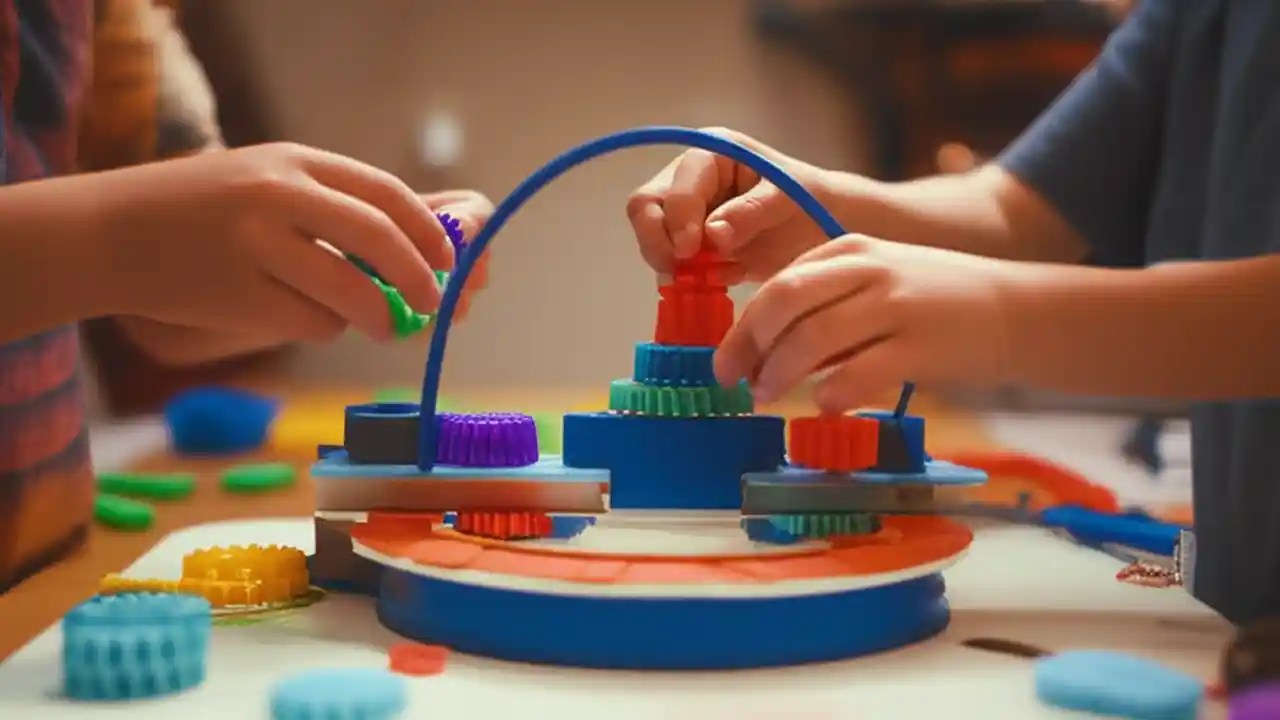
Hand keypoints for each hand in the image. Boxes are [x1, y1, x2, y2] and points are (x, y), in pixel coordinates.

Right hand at [111, 185, 494, 365]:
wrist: (110, 232)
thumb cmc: (206, 210)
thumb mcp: (270, 182)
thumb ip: (340, 207)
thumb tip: (430, 249)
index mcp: (294, 161)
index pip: (386, 193)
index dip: (429, 231)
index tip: (449, 260)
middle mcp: (276, 195)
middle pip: (378, 238)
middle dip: (420, 278)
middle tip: (433, 303)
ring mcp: (253, 245)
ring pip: (350, 292)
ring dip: (380, 317)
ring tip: (382, 323)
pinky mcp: (235, 294)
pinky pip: (311, 323)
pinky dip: (325, 328)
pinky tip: (308, 317)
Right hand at [627, 128, 848, 281]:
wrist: (831, 227)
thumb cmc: (814, 201)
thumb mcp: (790, 199)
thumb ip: (751, 212)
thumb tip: (712, 234)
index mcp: (712, 156)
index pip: (673, 187)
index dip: (677, 220)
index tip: (693, 250)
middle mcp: (692, 181)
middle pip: (646, 209)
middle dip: (660, 244)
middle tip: (684, 271)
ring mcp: (689, 216)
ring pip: (653, 240)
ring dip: (674, 265)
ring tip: (713, 275)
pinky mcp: (694, 248)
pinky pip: (673, 266)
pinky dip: (690, 279)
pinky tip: (725, 278)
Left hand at [713, 235, 1018, 410]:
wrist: (1014, 309)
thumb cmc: (933, 303)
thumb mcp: (876, 283)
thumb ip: (826, 304)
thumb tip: (764, 353)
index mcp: (850, 250)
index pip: (780, 284)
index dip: (744, 325)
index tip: (726, 360)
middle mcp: (868, 269)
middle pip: (785, 300)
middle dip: (748, 343)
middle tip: (732, 379)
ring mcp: (895, 305)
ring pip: (813, 337)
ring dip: (780, 372)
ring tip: (767, 396)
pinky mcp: (921, 344)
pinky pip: (859, 372)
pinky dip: (831, 394)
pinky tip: (823, 407)